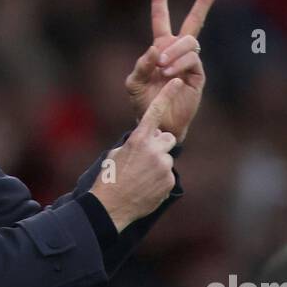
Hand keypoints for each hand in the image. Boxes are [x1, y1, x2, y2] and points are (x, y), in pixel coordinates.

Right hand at [90, 78, 183, 231]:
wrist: (112, 205)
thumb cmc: (110, 177)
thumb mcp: (118, 154)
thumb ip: (135, 142)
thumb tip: (147, 139)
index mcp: (138, 139)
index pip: (155, 112)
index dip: (167, 95)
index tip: (177, 81)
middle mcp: (154, 149)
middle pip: (168, 139)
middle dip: (161, 145)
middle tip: (146, 159)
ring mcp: (163, 165)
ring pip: (167, 158)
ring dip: (158, 165)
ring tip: (142, 177)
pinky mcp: (169, 180)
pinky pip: (168, 175)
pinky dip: (160, 180)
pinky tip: (146, 187)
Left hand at [125, 0, 220, 143]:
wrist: (157, 124)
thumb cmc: (144, 104)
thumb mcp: (134, 83)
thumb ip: (142, 65)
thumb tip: (157, 49)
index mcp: (160, 48)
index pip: (161, 20)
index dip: (160, 1)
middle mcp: (177, 52)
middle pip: (194, 22)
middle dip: (204, 3)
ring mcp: (190, 63)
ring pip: (189, 42)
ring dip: (174, 51)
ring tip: (161, 67)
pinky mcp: (198, 76)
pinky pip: (192, 60)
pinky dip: (179, 63)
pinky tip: (168, 72)